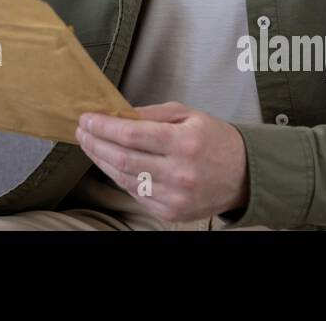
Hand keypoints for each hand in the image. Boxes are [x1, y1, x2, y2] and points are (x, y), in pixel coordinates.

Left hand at [76, 102, 248, 222]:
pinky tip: (111, 163)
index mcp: (184, 143)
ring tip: (90, 145)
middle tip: (82, 131)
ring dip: (102, 161)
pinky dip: (119, 178)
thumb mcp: (187, 114)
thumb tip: (117, 114)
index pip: (131, 135)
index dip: (103, 127)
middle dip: (95, 143)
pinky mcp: (171, 213)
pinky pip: (135, 194)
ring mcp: (174, 197)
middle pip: (122, 158)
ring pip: (124, 179)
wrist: (243, 174)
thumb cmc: (214, 139)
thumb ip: (151, 113)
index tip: (87, 118)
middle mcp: (179, 173)